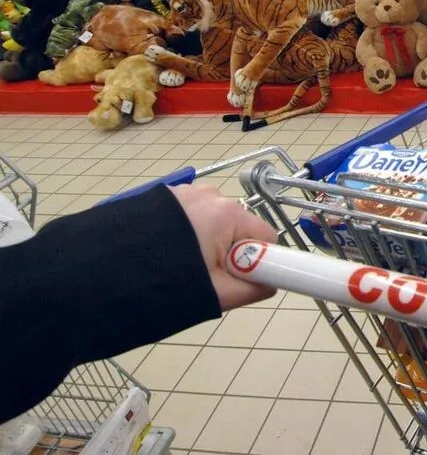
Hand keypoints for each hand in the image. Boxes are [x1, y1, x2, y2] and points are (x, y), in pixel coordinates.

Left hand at [169, 185, 277, 310]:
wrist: (96, 274)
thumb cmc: (164, 283)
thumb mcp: (215, 294)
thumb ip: (252, 288)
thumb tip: (270, 284)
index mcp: (228, 213)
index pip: (266, 236)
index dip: (259, 261)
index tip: (240, 279)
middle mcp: (210, 194)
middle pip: (238, 228)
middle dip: (229, 253)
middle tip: (203, 277)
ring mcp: (183, 193)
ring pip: (212, 223)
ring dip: (204, 243)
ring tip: (176, 267)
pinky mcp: (160, 197)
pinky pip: (187, 217)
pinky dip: (183, 234)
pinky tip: (162, 254)